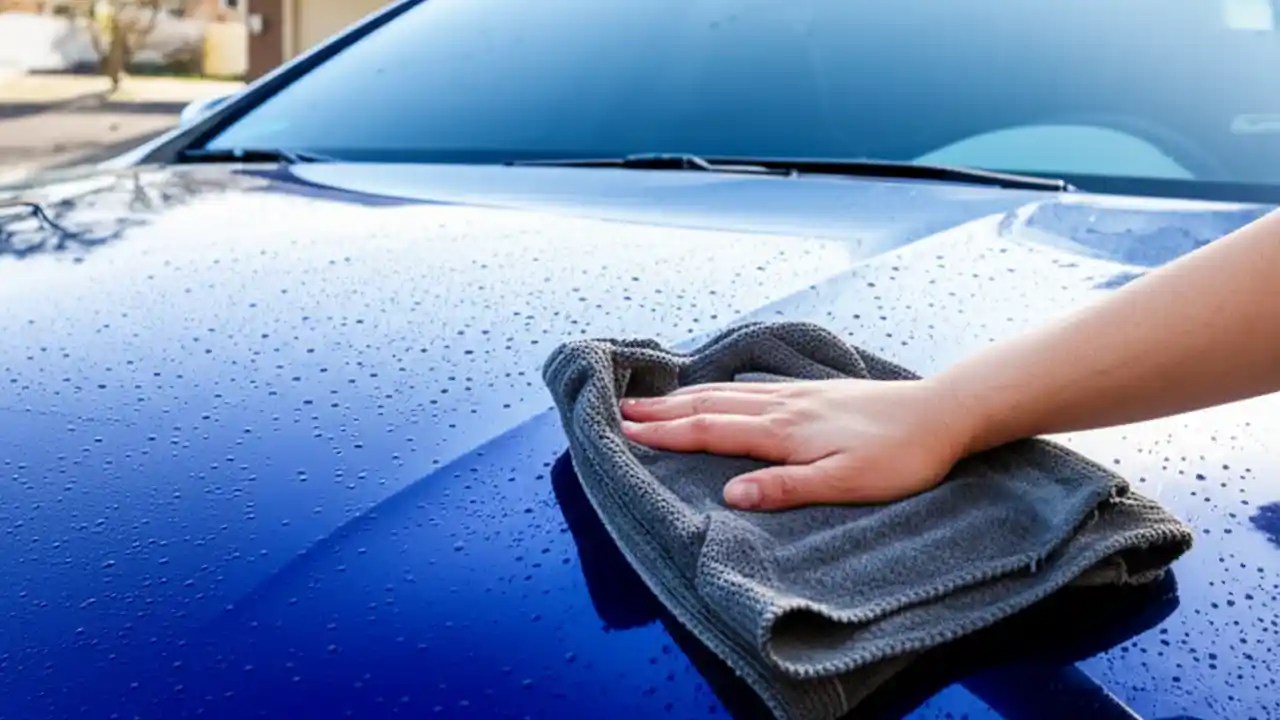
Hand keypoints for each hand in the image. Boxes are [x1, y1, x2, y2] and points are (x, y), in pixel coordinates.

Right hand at [620, 379, 976, 510]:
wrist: (942, 412)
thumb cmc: (899, 456)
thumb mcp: (845, 483)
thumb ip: (786, 487)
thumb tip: (730, 494)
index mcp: (783, 431)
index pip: (710, 430)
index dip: (666, 434)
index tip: (627, 433)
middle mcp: (783, 406)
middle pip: (709, 405)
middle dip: (663, 409)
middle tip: (622, 411)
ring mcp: (797, 394)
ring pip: (728, 391)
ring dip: (685, 396)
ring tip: (653, 398)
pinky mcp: (814, 391)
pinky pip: (751, 385)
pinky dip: (720, 387)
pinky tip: (718, 388)